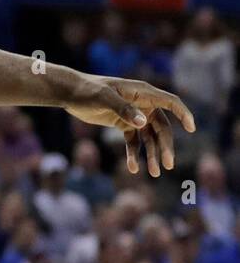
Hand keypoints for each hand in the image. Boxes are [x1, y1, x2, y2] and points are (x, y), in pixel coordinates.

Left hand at [62, 76, 194, 176]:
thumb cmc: (87, 90)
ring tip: (153, 173)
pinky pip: (134, 141)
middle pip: (162, 127)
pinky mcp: (123, 124)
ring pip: (149, 137)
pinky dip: (134, 154)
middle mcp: (143, 104)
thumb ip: (123, 109)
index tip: (192, 128)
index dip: (183, 113)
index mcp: (142, 93)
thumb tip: (143, 123)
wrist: (70, 93)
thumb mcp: (103, 98)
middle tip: (167, 165)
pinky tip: (133, 168)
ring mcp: (134, 115)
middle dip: (165, 146)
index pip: (170, 102)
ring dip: (152, 154)